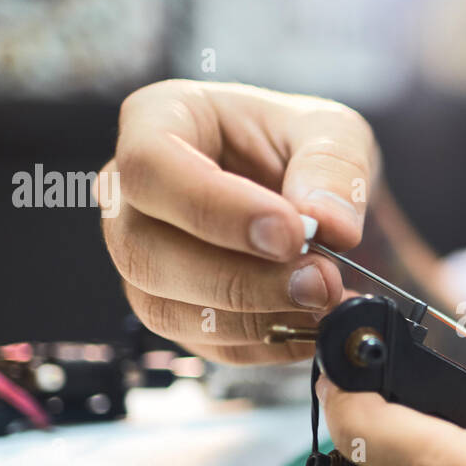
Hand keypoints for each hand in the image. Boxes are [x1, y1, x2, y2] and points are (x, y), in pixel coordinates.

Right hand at [97, 80, 378, 363]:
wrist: (310, 195)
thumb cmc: (302, 146)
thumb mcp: (334, 131)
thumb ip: (333, 168)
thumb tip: (327, 224)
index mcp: (157, 122)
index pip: (151, 167)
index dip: (215, 208)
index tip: (290, 233)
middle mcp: (131, 195)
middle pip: (146, 251)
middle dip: (241, 280)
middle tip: (320, 281)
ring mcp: (143, 258)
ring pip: (165, 309)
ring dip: (252, 320)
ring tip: (322, 304)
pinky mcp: (173, 308)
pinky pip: (201, 343)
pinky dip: (262, 344)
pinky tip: (310, 327)